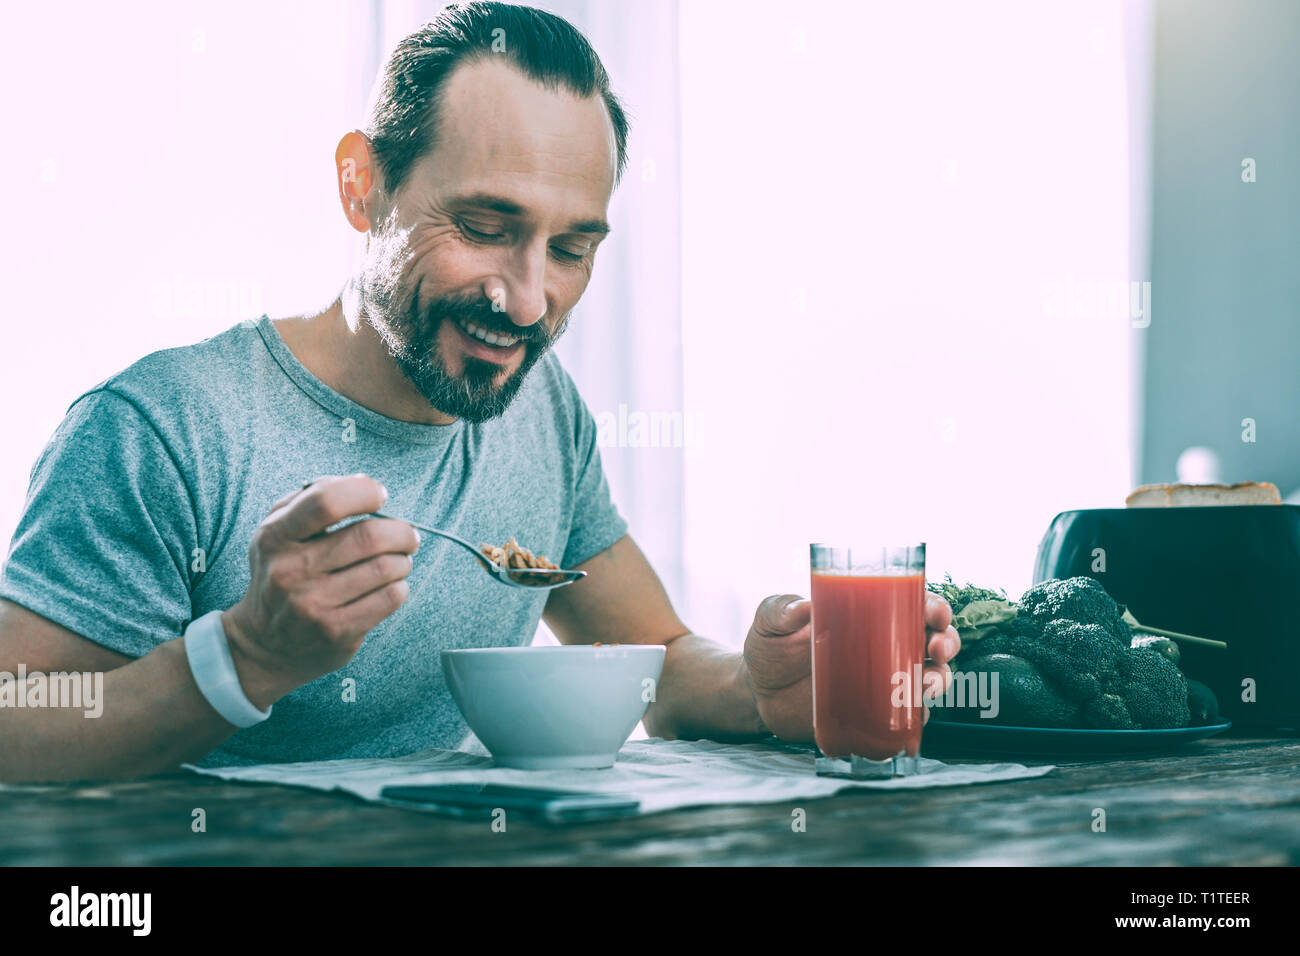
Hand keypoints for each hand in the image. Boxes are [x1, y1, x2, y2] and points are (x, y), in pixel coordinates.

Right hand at [220, 474, 419, 707]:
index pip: (326, 501)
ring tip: (398, 561)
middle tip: (407, 535)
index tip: (380, 496)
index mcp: (275, 536)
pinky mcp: (336, 631)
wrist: (265, 644)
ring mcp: (313, 604)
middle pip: (369, 536)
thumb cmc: (282, 572)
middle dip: (401, 531)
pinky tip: (389, 586)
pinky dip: (400, 586)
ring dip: (403, 560)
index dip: (365, 492)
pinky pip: (390, 598)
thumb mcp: (279, 529)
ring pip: (386, 568)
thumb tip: (363, 482)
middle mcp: (290, 570)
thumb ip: (314, 496)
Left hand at [741, 591, 961, 741]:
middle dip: (946, 642)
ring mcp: (880, 680)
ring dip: (939, 679)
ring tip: (928, 683)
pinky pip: (907, 715)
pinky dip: (918, 716)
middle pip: (931, 640)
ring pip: (927, 677)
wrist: (759, 694)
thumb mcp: (769, 621)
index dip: (932, 607)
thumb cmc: (770, 648)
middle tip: (937, 647)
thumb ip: (780, 610)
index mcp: (865, 614)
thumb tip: (804, 607)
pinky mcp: (874, 712)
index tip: (936, 613)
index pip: (910, 604)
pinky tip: (914, 715)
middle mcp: (881, 645)